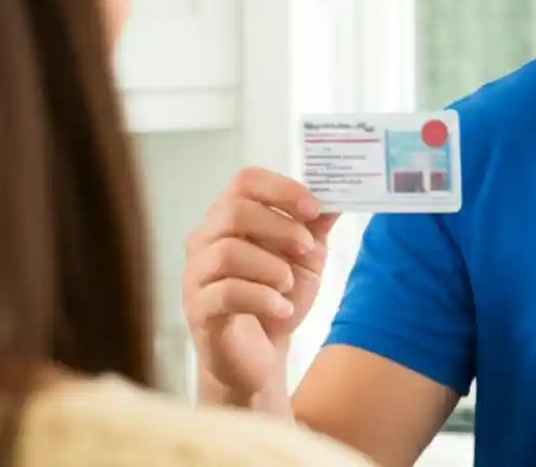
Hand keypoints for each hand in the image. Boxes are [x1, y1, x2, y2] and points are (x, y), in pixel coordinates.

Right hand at [183, 167, 338, 403]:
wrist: (261, 354)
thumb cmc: (279, 296)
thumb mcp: (307, 257)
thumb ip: (317, 225)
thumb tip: (340, 193)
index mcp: (229, 217)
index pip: (245, 181)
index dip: (281, 189)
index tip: (313, 209)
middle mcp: (204, 240)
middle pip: (233, 211)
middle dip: (279, 227)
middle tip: (307, 248)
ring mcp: (196, 274)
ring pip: (226, 252)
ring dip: (270, 266)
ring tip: (289, 284)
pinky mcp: (198, 309)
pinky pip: (226, 293)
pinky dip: (263, 298)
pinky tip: (282, 308)